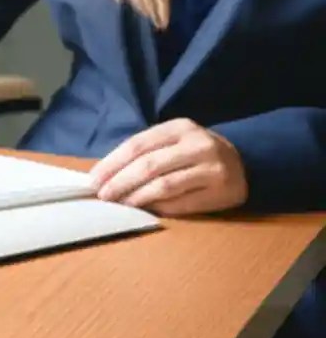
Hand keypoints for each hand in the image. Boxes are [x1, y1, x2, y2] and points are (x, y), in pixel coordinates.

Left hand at [89, 118, 247, 215]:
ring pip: (164, 185)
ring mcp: (212, 168)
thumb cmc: (194, 153)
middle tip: (102, 195)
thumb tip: (103, 176)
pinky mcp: (222, 191)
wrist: (245, 162)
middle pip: (148, 165)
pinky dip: (159, 207)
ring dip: (136, 197)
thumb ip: (143, 153)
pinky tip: (146, 210)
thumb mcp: (172, 142)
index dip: (111, 164)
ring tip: (120, 204)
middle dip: (119, 182)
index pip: (137, 145)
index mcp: (180, 127)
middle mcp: (198, 144)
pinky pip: (182, 203)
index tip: (93, 180)